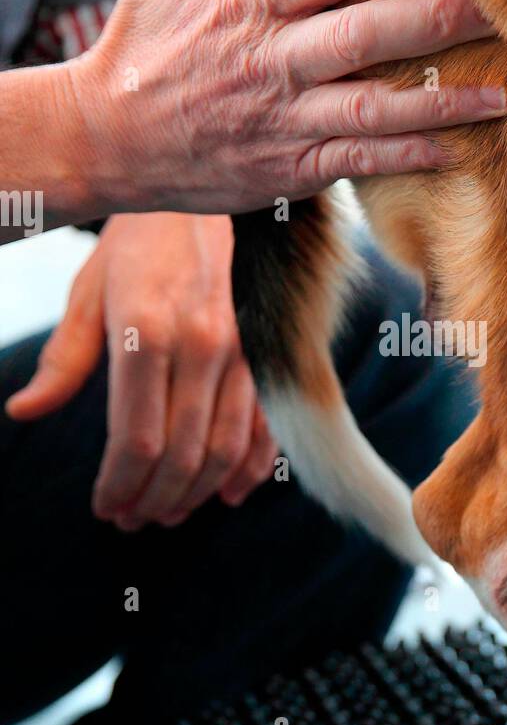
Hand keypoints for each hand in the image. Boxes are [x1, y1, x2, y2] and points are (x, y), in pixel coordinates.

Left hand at [6, 213, 273, 528]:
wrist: (204, 204)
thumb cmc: (136, 249)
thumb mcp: (89, 294)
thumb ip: (64, 360)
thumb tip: (24, 412)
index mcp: (147, 331)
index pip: (136, 437)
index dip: (119, 485)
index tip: (104, 508)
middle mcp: (201, 346)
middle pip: (183, 454)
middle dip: (154, 499)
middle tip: (132, 520)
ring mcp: (241, 354)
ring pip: (226, 449)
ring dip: (196, 493)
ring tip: (168, 512)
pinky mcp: (264, 357)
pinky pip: (264, 427)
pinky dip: (249, 470)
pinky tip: (226, 494)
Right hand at [69, 0, 506, 218]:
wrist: (105, 140)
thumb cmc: (140, 42)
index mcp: (247, 2)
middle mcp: (273, 61)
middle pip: (370, 33)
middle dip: (442, 17)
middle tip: (506, 4)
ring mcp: (285, 120)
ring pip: (377, 107)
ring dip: (444, 100)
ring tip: (506, 92)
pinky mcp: (290, 168)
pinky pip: (359, 161)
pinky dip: (410, 157)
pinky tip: (458, 148)